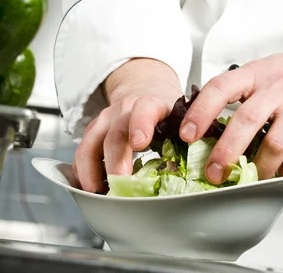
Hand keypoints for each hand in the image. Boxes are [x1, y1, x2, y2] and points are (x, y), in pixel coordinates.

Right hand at [73, 58, 182, 192]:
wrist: (146, 90)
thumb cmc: (166, 114)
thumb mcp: (180, 120)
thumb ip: (187, 142)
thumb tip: (200, 175)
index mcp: (152, 105)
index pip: (145, 109)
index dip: (141, 125)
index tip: (141, 143)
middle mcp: (125, 110)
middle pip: (115, 134)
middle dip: (115, 161)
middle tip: (119, 182)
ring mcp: (106, 121)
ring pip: (90, 144)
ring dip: (91, 171)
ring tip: (98, 192)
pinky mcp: (93, 132)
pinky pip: (82, 153)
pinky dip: (82, 173)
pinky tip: (89, 188)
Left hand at [178, 37, 282, 183]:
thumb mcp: (264, 70)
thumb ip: (240, 92)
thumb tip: (207, 126)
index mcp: (257, 73)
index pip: (222, 87)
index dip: (201, 111)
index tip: (187, 134)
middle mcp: (278, 87)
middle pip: (246, 121)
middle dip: (226, 152)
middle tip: (214, 173)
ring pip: (274, 144)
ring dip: (258, 168)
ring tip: (249, 179)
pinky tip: (279, 174)